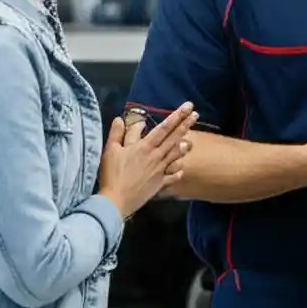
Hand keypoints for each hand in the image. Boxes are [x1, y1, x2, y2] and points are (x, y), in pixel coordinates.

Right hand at [98, 102, 195, 218]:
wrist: (116, 201)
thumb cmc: (112, 174)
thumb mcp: (110, 150)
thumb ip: (117, 133)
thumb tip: (121, 119)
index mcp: (145, 146)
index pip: (164, 127)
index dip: (176, 116)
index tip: (188, 106)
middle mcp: (156, 156)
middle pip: (173, 138)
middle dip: (185, 125)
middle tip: (196, 114)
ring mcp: (160, 171)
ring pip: (175, 156)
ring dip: (183, 148)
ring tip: (191, 142)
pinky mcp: (160, 184)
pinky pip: (172, 176)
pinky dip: (178, 171)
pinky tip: (181, 169)